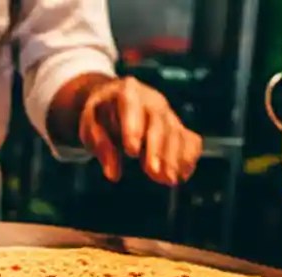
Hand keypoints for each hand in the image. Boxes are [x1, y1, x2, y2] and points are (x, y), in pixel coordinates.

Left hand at [79, 76, 201, 185]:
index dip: (133, 128)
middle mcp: (152, 99)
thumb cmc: (102, 114)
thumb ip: (100, 146)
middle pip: (159, 122)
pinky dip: (188, 157)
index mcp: (127, 92)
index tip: (131, 151)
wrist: (117, 100)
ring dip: (174, 158)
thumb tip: (112, 173)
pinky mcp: (178, 126)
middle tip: (154, 172)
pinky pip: (190, 140)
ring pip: (176, 133)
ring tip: (168, 180)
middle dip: (157, 149)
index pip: (131, 106)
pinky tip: (182, 175)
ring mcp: (168, 112)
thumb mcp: (91, 125)